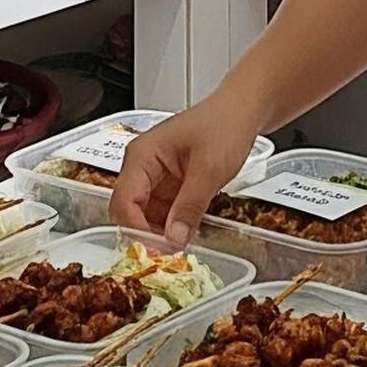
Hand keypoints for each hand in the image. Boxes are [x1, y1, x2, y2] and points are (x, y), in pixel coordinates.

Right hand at [110, 96, 261, 248]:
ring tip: (179, 248)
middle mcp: (141, 166)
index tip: (159, 250)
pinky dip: (170, 227)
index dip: (137, 230)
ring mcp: (154, 177)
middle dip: (145, 234)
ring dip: (159, 234)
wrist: (243, 112)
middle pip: (128, 211)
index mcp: (141, 155)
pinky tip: (184, 236)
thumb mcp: (209, 170)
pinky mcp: (169, 185)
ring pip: (144, 216)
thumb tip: (173, 240)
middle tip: (168, 255)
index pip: (124, 201)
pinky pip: (161, 212)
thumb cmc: (225, 125)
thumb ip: (189, 207)